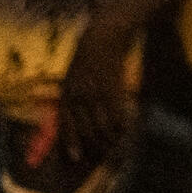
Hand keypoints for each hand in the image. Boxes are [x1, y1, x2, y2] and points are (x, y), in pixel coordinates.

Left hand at [56, 16, 136, 160]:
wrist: (104, 34)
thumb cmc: (88, 53)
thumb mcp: (73, 74)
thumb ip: (73, 94)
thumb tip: (74, 114)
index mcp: (66, 93)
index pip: (66, 125)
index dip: (71, 143)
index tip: (75, 158)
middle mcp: (79, 96)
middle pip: (85, 128)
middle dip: (92, 145)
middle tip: (101, 155)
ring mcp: (96, 93)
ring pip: (102, 124)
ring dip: (109, 138)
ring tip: (115, 146)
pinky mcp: (113, 88)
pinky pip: (117, 113)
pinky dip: (121, 124)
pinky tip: (125, 130)